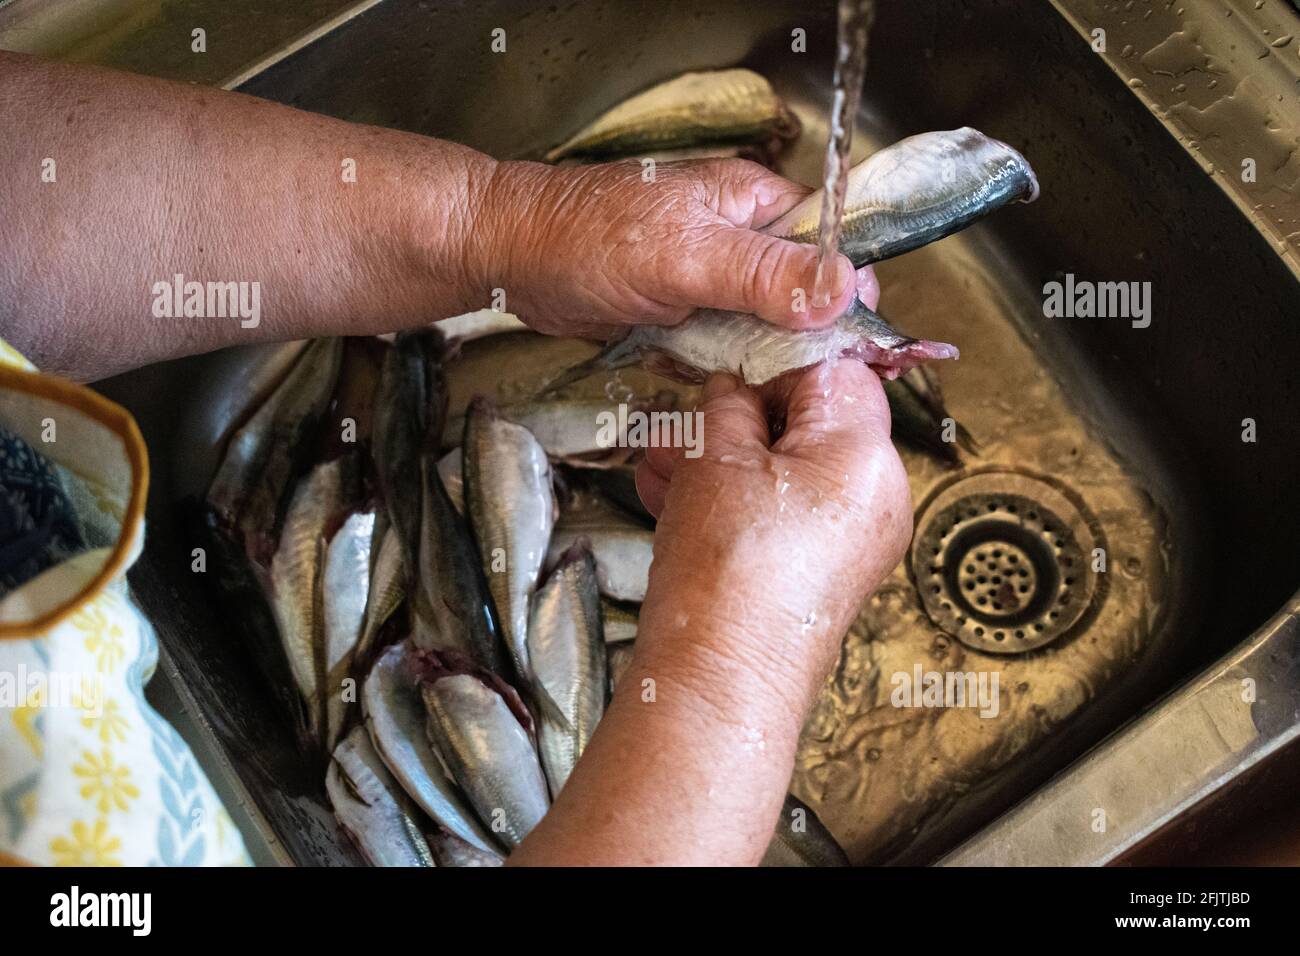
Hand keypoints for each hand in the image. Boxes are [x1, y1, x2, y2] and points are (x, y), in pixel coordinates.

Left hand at [470, 158, 864, 337]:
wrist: (515, 258)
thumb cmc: (590, 238)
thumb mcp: (687, 255)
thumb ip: (764, 273)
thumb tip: (843, 290)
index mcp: (755, 204)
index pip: (830, 245)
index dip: (848, 293)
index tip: (853, 343)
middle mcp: (743, 238)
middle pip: (803, 293)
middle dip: (803, 335)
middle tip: (795, 375)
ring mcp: (715, 277)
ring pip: (765, 324)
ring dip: (760, 355)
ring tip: (745, 375)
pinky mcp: (687, 310)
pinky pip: (724, 343)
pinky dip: (720, 362)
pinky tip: (706, 372)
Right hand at [634, 359, 912, 707]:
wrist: (722, 682)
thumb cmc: (727, 579)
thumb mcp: (715, 458)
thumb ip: (729, 402)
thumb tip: (734, 384)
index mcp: (866, 454)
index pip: (832, 370)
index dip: (771, 363)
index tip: (724, 368)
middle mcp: (879, 495)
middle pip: (811, 422)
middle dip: (738, 419)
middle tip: (684, 420)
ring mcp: (858, 537)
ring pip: (791, 470)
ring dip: (727, 459)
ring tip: (665, 464)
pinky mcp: (830, 570)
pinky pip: (788, 513)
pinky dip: (740, 500)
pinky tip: (680, 499)